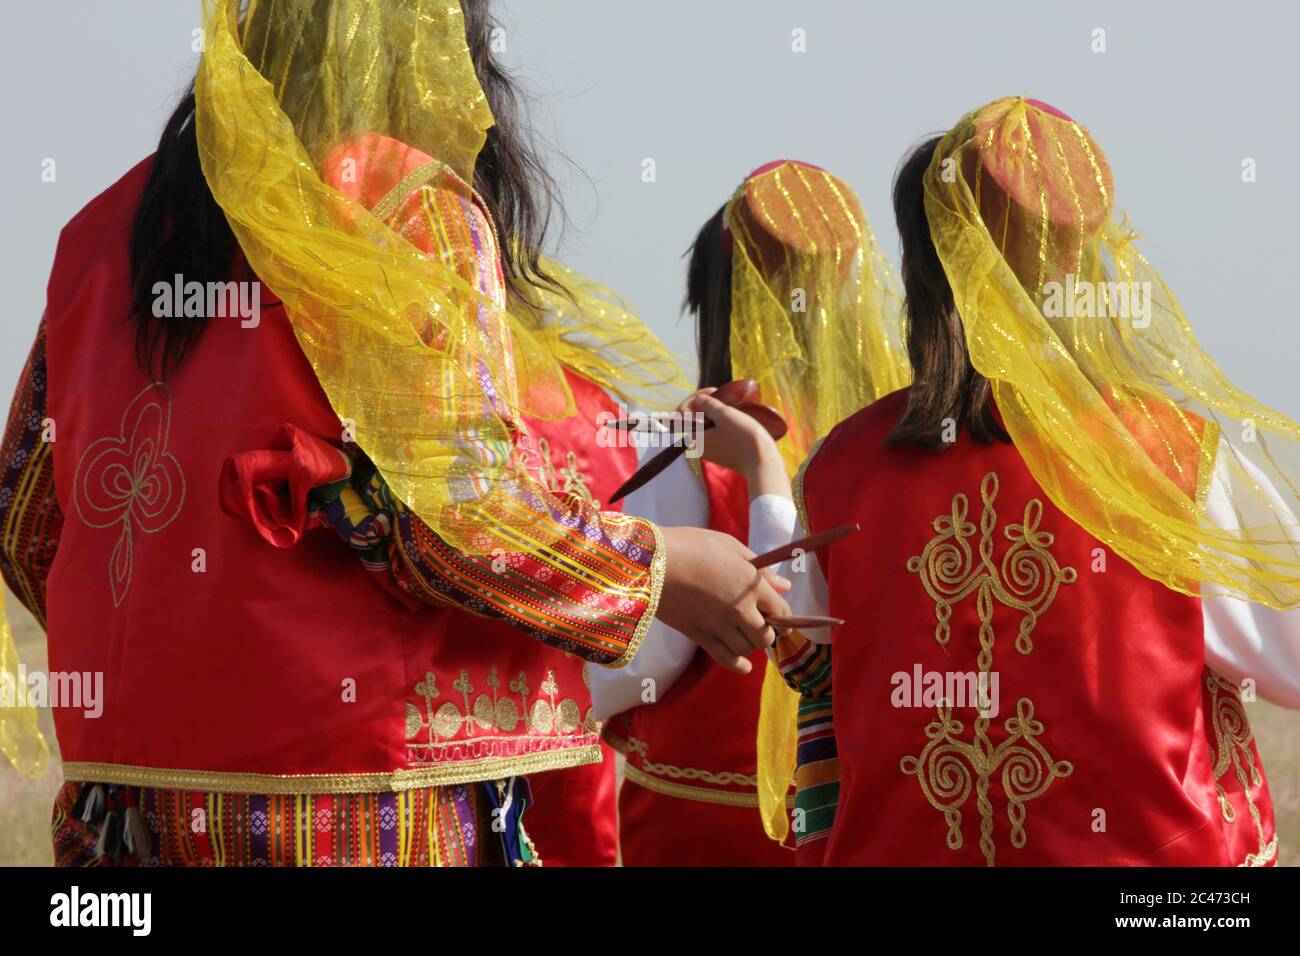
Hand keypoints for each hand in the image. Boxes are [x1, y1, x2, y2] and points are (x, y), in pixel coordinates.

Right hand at [656, 525, 791, 672]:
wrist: (653, 562)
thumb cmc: (693, 546)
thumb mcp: (731, 547)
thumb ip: (760, 570)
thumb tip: (784, 586)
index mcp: (751, 585)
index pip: (781, 611)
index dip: (784, 617)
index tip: (780, 617)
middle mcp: (740, 610)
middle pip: (766, 636)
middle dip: (767, 632)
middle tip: (760, 624)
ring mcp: (719, 626)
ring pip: (746, 648)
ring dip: (750, 644)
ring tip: (744, 633)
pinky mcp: (699, 636)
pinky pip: (725, 658)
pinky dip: (738, 665)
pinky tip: (744, 666)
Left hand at [683, 391, 791, 500]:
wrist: (763, 461)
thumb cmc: (742, 436)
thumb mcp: (724, 415)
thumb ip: (708, 405)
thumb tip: (698, 400)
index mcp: (694, 438)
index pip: (682, 414)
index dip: (694, 399)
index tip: (712, 392)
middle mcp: (699, 448)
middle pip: (694, 420)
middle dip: (704, 405)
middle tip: (719, 395)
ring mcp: (712, 453)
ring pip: (707, 427)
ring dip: (714, 414)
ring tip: (728, 405)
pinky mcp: (725, 455)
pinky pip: (717, 435)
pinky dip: (722, 424)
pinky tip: (734, 418)